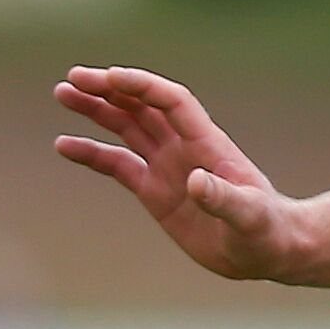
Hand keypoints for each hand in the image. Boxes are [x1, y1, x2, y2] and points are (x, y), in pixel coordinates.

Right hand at [49, 66, 307, 281]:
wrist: (266, 251)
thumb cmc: (265, 231)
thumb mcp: (249, 217)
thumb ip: (224, 198)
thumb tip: (195, 180)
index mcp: (207, 144)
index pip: (171, 102)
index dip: (142, 87)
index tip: (111, 78)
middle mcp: (183, 147)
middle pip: (142, 105)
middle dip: (109, 89)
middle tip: (73, 78)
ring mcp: (167, 166)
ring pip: (126, 126)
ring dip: (96, 109)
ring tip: (63, 93)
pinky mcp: (154, 190)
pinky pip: (117, 164)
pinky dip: (91, 153)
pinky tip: (64, 144)